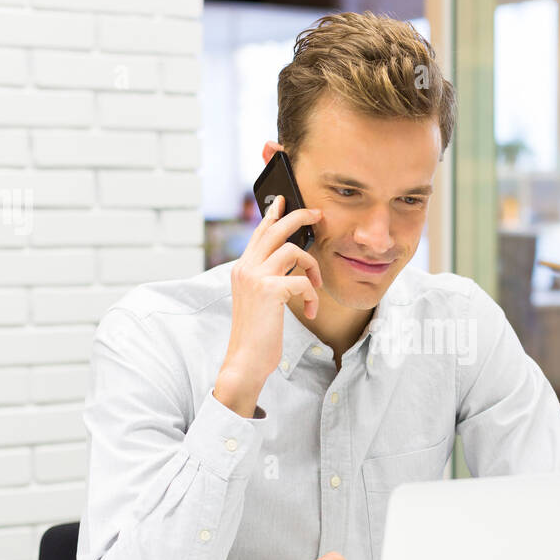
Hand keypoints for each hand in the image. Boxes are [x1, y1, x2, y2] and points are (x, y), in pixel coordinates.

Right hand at [213, 193, 323, 417]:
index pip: (259, 233)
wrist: (245, 359)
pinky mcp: (269, 290)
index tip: (283, 201)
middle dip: (299, 217)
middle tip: (317, 215)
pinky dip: (312, 295)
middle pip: (275, 229)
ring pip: (292, 250)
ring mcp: (255, 277)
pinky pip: (302, 281)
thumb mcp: (260, 300)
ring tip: (315, 285)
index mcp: (242, 268)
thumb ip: (268, 279)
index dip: (272, 214)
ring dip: (312, 266)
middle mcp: (245, 268)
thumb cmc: (257, 333)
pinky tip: (310, 311)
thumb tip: (289, 261)